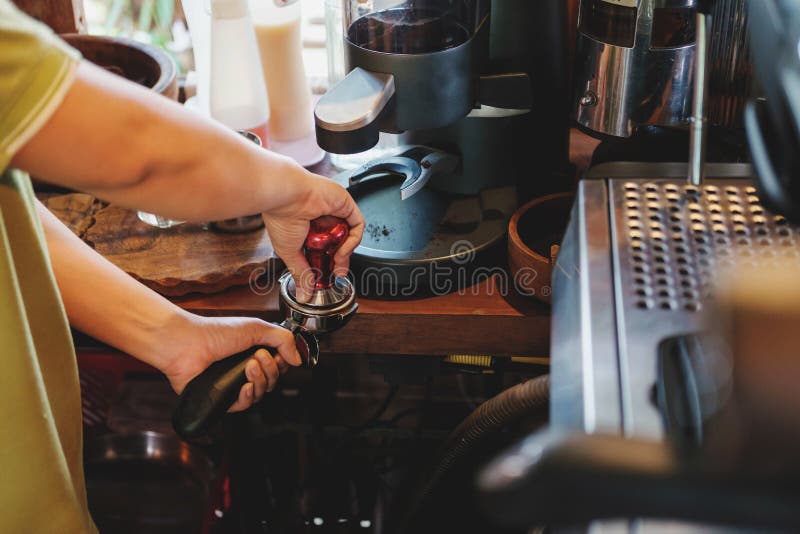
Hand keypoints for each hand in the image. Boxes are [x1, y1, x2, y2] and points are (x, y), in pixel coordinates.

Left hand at [159, 314, 302, 411]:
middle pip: (273, 380)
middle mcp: (244, 368)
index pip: (279, 365)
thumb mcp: (257, 327)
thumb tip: (298, 359)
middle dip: (270, 369)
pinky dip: (248, 396)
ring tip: (248, 366)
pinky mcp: (222, 398)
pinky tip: (244, 386)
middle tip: (257, 357)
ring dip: (260, 380)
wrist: (188, 344)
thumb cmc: (216, 332)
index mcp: (253, 352)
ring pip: (261, 393)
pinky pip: (244, 405)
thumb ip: (283, 339)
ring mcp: (233, 384)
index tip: (279, 355)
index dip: (282, 363)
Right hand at [262, 169, 363, 302]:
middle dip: (340, 261)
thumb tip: (304, 296)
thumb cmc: (281, 217)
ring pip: (349, 234)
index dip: (329, 263)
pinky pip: (357, 225)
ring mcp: (334, 210)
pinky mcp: (345, 203)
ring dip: (346, 252)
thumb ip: (301, 274)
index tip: (329, 276)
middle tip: (337, 274)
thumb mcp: (290, 253)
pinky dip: (353, 240)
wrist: (284, 195)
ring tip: (338, 263)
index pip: (325, 247)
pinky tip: (342, 249)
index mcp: (307, 226)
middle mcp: (322, 217)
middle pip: (339, 242)